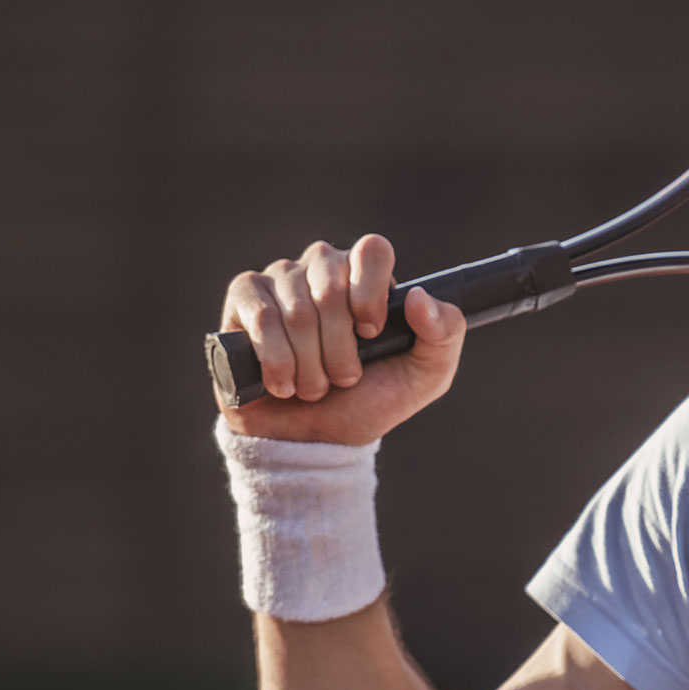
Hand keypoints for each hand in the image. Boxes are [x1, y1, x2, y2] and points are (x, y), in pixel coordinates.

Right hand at [216, 235, 463, 445]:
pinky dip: (276, 360)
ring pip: (296, 309)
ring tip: (314, 387)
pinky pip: (260, 316)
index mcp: (367, 276)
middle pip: (332, 286)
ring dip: (310, 365)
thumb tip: (418, 297)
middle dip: (340, 349)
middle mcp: (322, 268)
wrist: (315, 439)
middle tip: (344, 379)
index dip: (370, 293)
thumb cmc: (369, 401)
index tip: (371, 334)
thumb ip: (444, 334)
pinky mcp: (243, 300)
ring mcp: (280, 280)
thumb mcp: (425, 377)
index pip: (372, 250)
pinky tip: (282, 384)